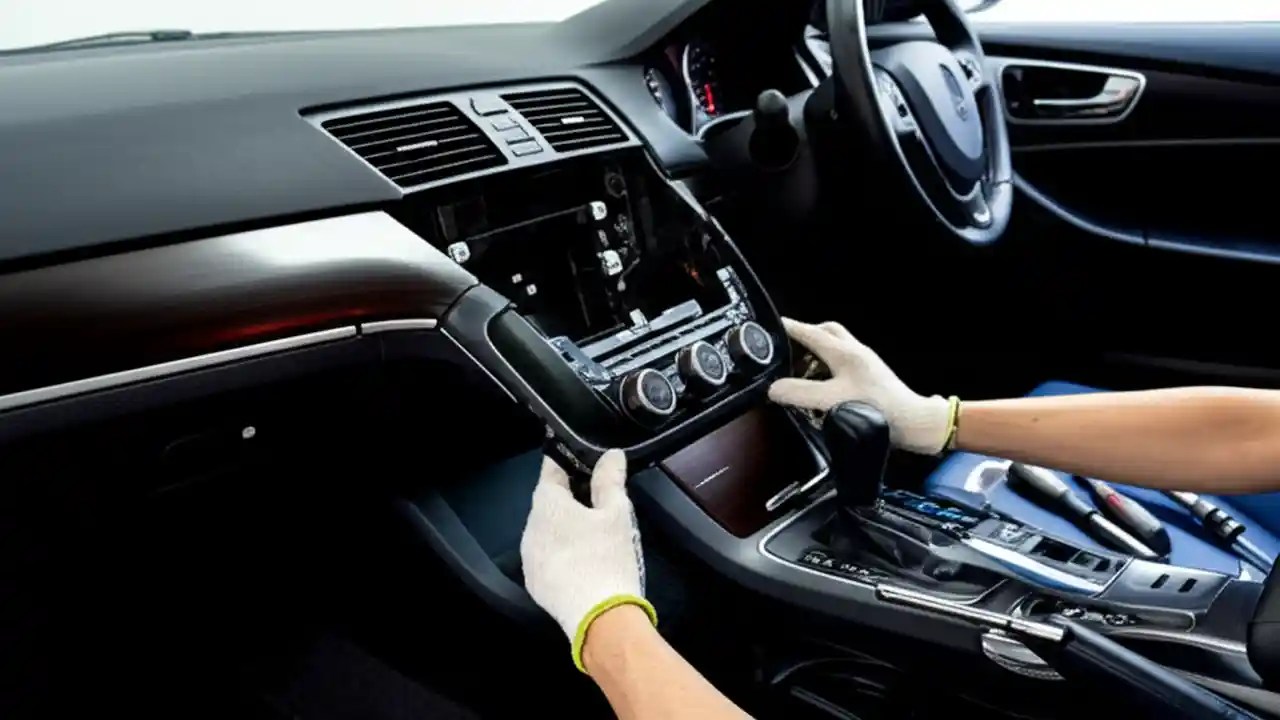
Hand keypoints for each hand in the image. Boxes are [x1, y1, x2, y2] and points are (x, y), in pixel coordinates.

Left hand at [520, 449, 656, 671]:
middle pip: (548, 503)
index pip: (551, 471)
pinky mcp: (535, 584)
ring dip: (564, 527)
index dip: (568, 462)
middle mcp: (530, 529)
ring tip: (594, 532)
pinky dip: (562, 552)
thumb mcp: (617, 513)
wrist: (601, 619)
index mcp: (547, 505)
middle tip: (598, 499)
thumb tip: (610, 455)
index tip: (583, 459)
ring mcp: (529, 559)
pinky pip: (547, 557)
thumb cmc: (608, 557)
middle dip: (569, 497)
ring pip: (547, 531)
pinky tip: (583, 560)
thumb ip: (611, 480)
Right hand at [767, 318, 950, 454]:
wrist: (917, 425)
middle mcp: (856, 353)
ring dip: (815, 356)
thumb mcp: (832, 402)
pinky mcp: (870, 379)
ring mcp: (865, 365)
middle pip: (825, 333)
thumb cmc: (880, 410)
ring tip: (799, 374)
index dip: (788, 328)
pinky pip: (842, 365)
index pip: (809, 332)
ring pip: (835, 348)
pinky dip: (826, 371)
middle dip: (803, 338)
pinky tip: (820, 390)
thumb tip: (773, 389)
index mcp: (845, 353)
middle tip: (786, 352)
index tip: (770, 327)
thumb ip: (800, 393)